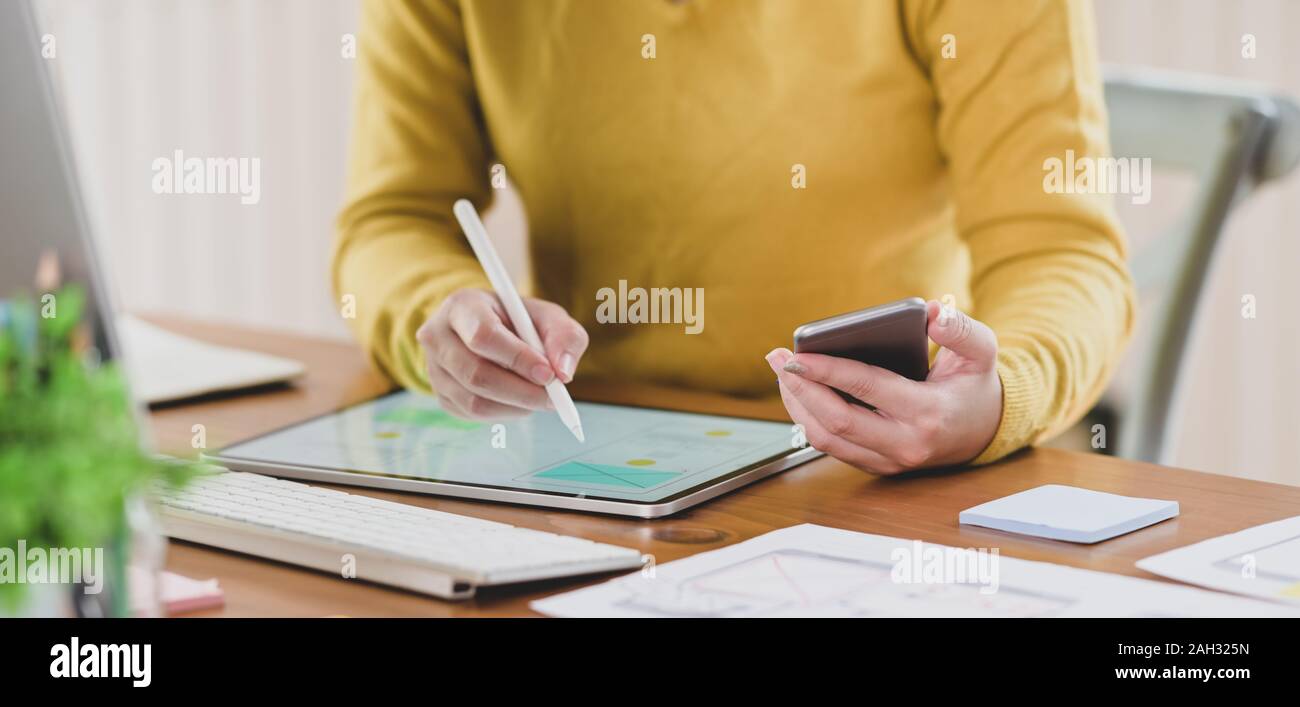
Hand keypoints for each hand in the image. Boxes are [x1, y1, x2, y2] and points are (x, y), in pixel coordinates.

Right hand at [416, 288, 588, 419]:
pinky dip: (505, 413)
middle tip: (553, 397)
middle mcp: (437, 336)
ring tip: (541, 398)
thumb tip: (564, 373)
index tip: (549, 374)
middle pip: (476, 374)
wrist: (489, 330)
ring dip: (515, 406)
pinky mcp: (441, 394)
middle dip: (521, 391)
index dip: (518, 359)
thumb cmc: (520, 321)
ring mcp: (434, 368)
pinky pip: (472, 414)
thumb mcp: (548, 316)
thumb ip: (564, 336)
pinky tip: (520, 401)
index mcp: (462, 306)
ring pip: (474, 401)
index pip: (484, 336)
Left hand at [765, 300, 1002, 473]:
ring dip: (797, 406)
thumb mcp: (981, 351)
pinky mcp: (876, 466)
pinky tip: (798, 392)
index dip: (827, 370)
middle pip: (836, 421)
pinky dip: (809, 419)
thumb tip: (930, 312)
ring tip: (781, 373)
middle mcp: (905, 443)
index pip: (866, 389)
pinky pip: (832, 446)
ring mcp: (888, 460)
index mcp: (928, 413)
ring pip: (826, 439)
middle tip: (778, 359)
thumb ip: (960, 329)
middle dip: (800, 389)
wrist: (984, 432)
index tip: (797, 354)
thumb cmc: (975, 385)